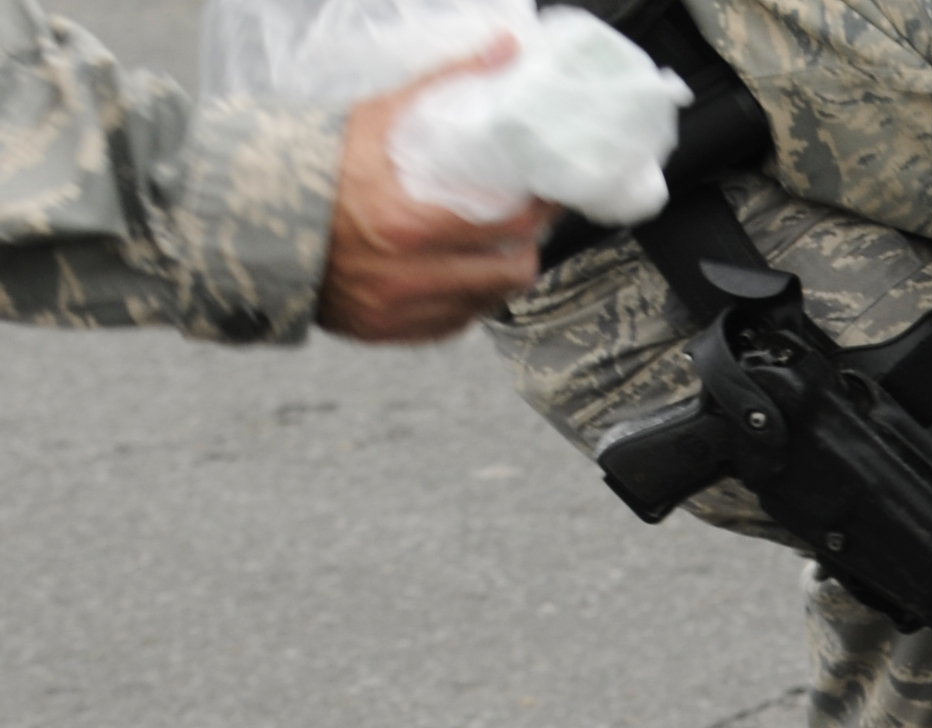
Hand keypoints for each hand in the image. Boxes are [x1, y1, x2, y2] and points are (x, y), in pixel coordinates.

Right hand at [317, 41, 557, 342]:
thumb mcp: (375, 118)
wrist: (242, 216)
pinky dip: (462, 301)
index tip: (547, 194)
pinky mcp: (385, 332)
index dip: (539, 210)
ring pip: (486, 303)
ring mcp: (396, 310)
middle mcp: (404, 276)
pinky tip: (455, 274)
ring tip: (490, 247)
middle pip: (510, 272)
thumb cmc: (311, 165)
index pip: (509, 226)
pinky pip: (451, 325)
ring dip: (496, 276)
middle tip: (523, 224)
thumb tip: (505, 50)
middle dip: (524, 247)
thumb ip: (444, 85)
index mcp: (405, 223)